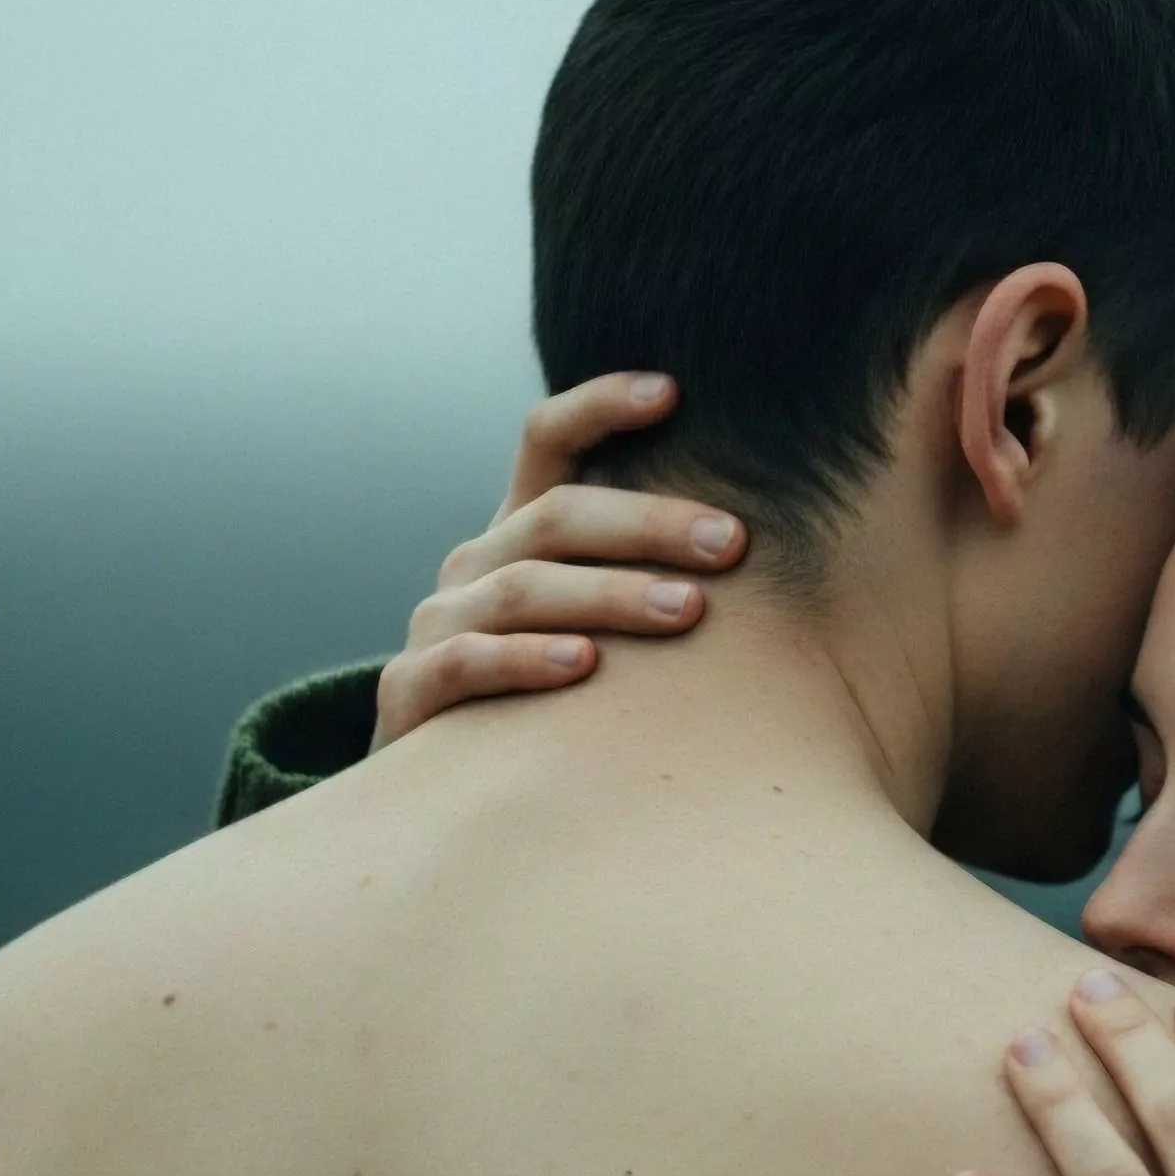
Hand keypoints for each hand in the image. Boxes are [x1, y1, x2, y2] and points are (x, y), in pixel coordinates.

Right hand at [371, 371, 743, 746]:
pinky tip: (583, 665)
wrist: (448, 784)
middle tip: (730, 544)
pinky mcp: (411, 689)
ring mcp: (439, 622)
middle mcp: (476, 562)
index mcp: (520, 530)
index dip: (600, 404)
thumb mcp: (597, 621)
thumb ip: (653, 575)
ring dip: (610, 596)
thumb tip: (763, 542)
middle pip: (556, 516)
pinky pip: (468, 662)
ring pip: (523, 590)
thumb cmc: (558, 695)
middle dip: (649, 524)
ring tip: (687, 611)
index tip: (672, 391)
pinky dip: (526, 660)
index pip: (548, 439)